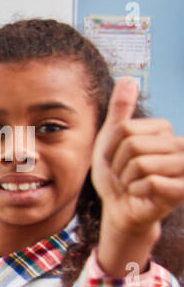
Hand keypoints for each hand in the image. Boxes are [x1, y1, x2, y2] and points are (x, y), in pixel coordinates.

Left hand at [92, 77, 183, 239]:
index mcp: (164, 130)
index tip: (117, 160)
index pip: (125, 130)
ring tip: (133, 184)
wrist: (119, 207)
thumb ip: (120, 111)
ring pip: (140, 164)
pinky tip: (142, 195)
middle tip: (125, 175)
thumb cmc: (117, 174)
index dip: (111, 149)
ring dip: (127, 180)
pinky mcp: (182, 189)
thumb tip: (127, 79)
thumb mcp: (111, 139)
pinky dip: (136, 192)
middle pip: (132, 145)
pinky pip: (149, 182)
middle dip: (118, 166)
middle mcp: (179, 145)